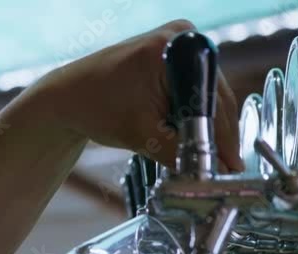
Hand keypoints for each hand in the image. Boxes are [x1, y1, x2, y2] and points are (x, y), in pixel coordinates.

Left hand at [44, 19, 243, 171]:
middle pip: (213, 93)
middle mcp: (180, 35)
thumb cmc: (94, 108)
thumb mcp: (141, 135)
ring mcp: (176, 42)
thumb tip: (210, 175)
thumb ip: (179, 154)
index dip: (223, 136)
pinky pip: (191, 87)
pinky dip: (190, 113)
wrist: (66, 98)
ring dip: (205, 124)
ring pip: (204, 93)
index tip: (231, 165)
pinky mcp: (170, 54)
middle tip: (226, 168)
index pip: (213, 97)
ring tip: (210, 159)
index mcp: (173, 46)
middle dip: (217, 133)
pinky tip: (190, 137)